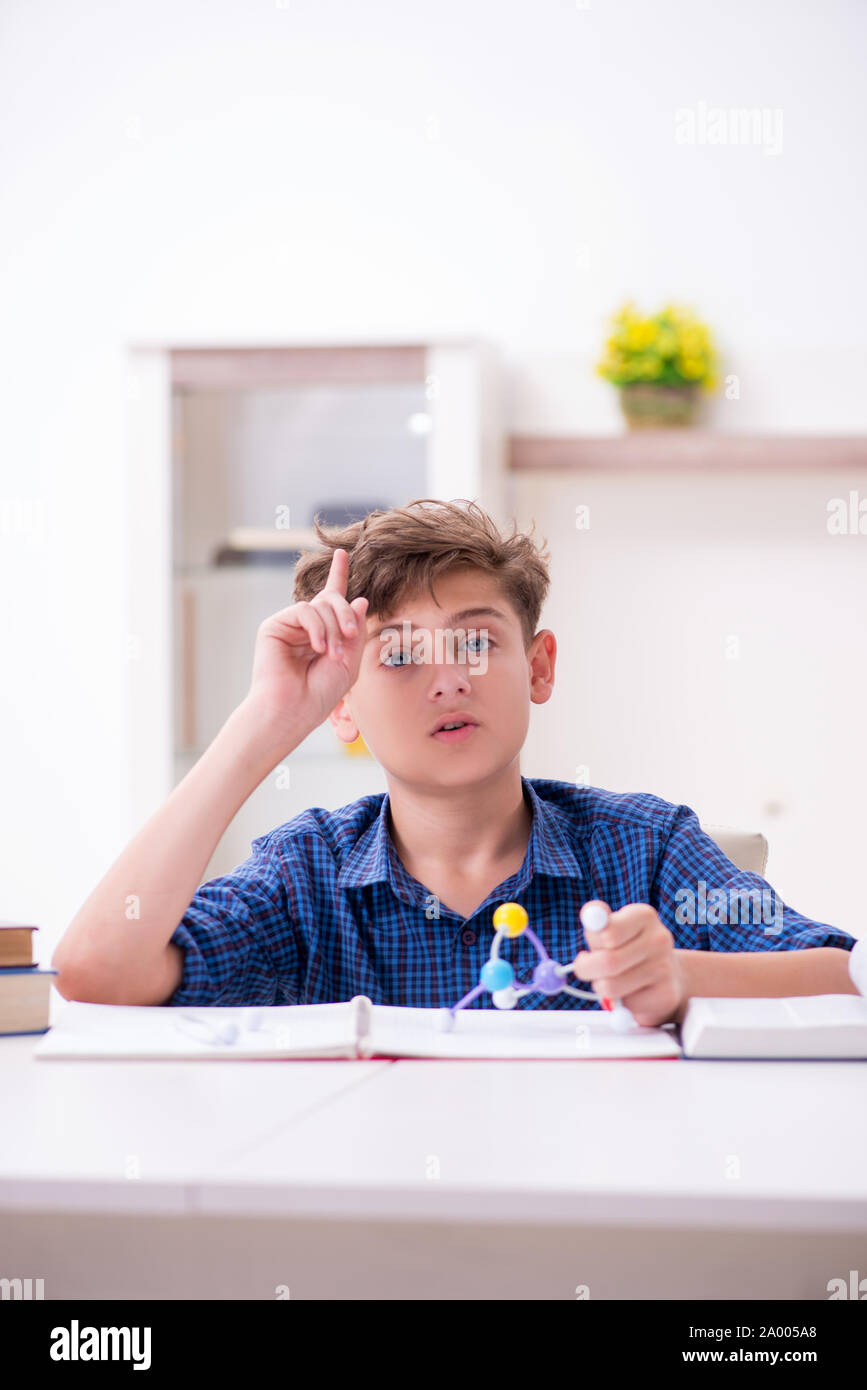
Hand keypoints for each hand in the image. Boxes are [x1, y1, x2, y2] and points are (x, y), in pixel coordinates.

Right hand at [244, 548, 368, 746]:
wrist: (293, 710)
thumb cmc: (319, 694)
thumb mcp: (349, 662)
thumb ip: (354, 631)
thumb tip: (357, 599)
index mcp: (324, 634)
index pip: (331, 599)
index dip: (337, 575)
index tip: (341, 554)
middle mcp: (306, 627)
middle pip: (332, 600)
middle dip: (347, 615)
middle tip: (352, 635)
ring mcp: (289, 625)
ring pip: (320, 605)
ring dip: (334, 628)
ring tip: (332, 654)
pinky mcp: (274, 626)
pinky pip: (304, 610)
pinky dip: (317, 627)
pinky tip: (318, 647)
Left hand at [571, 901, 687, 1026]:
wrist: (669, 974)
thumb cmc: (629, 948)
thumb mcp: (612, 927)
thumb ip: (597, 920)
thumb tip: (590, 914)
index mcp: (644, 916)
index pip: (607, 933)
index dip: (593, 941)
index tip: (595, 944)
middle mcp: (659, 939)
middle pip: (607, 962)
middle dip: (587, 968)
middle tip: (586, 967)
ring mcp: (665, 968)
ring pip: (611, 986)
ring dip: (601, 986)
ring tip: (610, 979)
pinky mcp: (666, 995)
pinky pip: (625, 1005)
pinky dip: (619, 1003)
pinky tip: (629, 992)